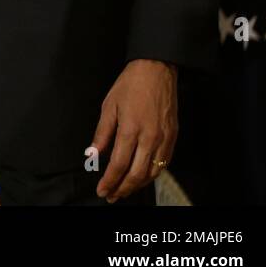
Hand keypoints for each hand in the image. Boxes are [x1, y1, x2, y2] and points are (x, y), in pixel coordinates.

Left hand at [90, 59, 177, 201]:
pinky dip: (152, 174)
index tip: (102, 191)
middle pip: (137, 174)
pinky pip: (164, 163)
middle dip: (123, 188)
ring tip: (125, 190)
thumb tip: (93, 154)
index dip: (110, 181)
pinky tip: (142, 177)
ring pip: (152, 172)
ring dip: (138, 185)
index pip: (119, 164)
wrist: (156, 70)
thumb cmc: (130, 85)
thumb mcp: (108, 106)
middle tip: (112, 196)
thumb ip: (102, 133)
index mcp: (131, 129)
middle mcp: (150, 138)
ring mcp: (164, 138)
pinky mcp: (173, 137)